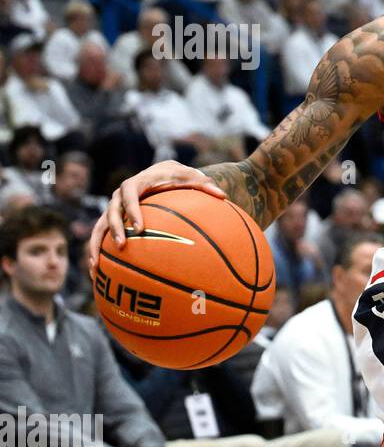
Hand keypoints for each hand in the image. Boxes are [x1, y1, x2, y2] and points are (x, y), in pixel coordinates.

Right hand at [87, 160, 227, 270]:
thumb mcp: (192, 177)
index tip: (139, 227)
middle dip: (114, 228)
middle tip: (121, 246)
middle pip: (111, 211)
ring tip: (97, 267)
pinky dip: (98, 252)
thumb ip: (205, 184)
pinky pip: (100, 236)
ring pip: (99, 226)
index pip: (129, 193)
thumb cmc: (179, 176)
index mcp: (138, 182)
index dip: (132, 209)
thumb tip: (223, 195)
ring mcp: (115, 208)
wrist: (162, 173)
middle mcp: (120, 194)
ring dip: (96, 245)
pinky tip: (98, 273)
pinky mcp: (113, 220)